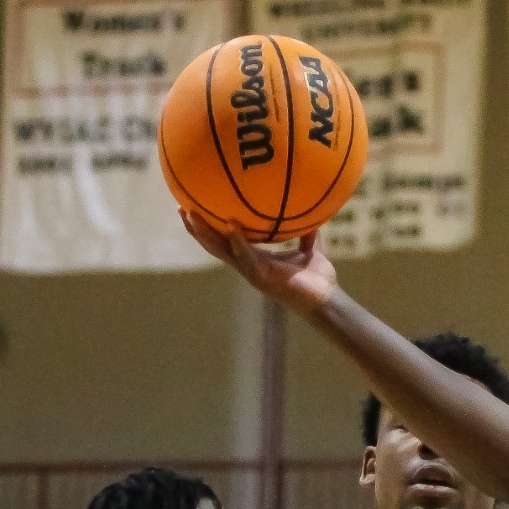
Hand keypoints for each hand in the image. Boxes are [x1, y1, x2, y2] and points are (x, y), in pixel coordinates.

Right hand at [179, 212, 339, 315]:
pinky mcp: (261, 278)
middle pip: (214, 246)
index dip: (210, 228)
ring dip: (205, 234)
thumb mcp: (311, 251)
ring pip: (221, 252)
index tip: (195, 209)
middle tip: (180, 209)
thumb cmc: (318, 279)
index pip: (225, 241)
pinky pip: (245, 257)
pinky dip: (238, 241)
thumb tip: (315, 213)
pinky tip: (231, 224)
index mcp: (255, 258)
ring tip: (191, 215)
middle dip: (196, 230)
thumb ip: (307, 235)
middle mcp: (248, 265)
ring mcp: (252, 272)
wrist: (327, 300)